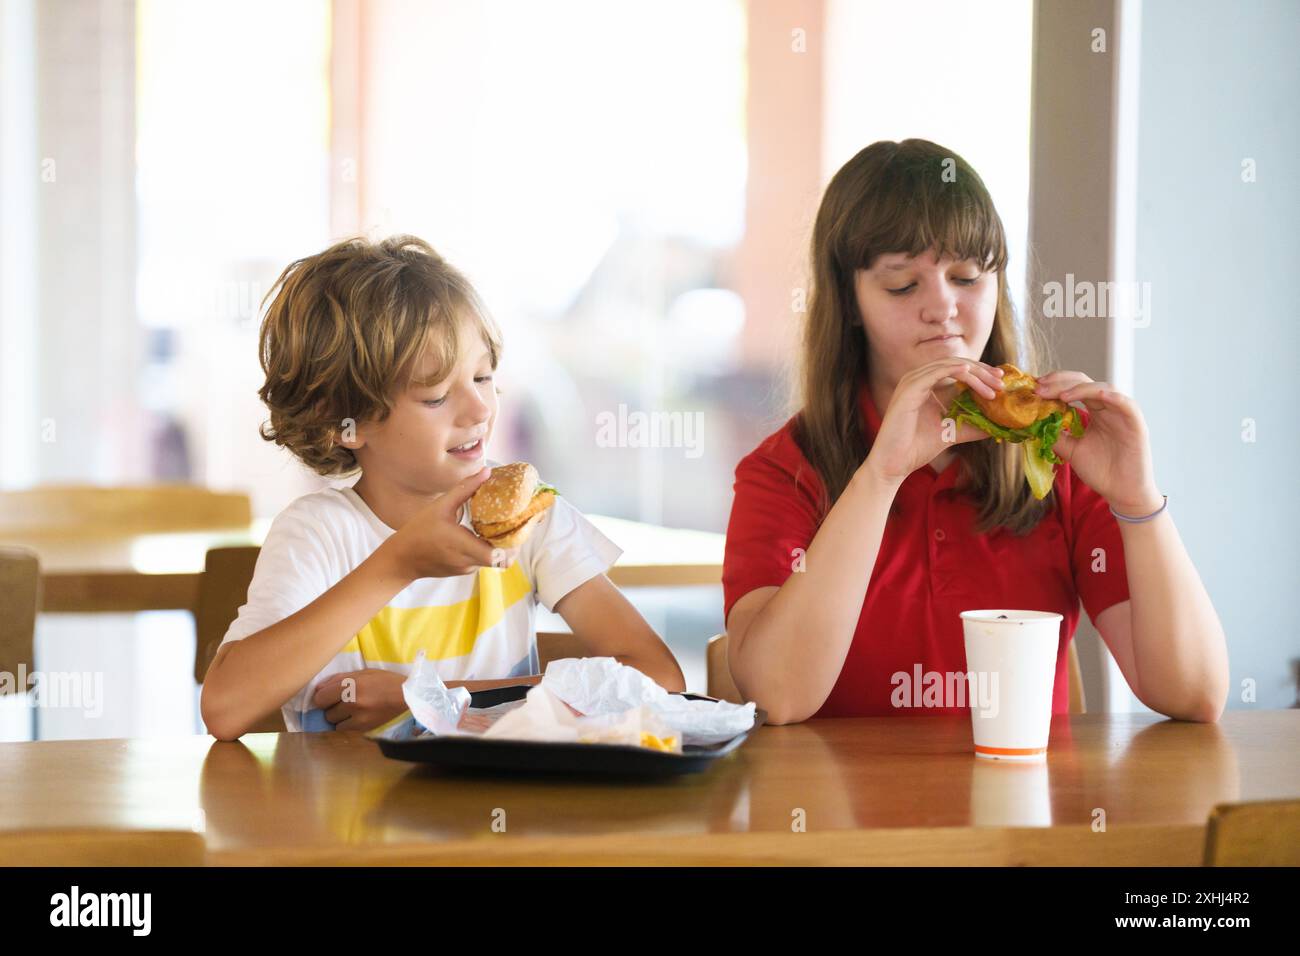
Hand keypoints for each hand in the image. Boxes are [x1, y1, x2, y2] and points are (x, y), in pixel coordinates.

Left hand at [311, 669, 408, 730]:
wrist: (408, 697)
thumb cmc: (385, 681)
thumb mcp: (363, 673)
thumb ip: (339, 678)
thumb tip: (318, 687)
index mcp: (351, 684)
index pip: (320, 697)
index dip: (322, 697)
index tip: (328, 696)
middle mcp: (352, 701)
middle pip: (326, 711)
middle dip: (331, 707)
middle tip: (342, 702)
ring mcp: (358, 716)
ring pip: (333, 722)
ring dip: (338, 717)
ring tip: (351, 710)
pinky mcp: (364, 727)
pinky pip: (344, 729)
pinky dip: (347, 724)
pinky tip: (358, 717)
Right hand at [389, 467, 517, 577]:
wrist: (401, 559)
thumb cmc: (418, 531)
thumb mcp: (440, 506)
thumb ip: (465, 489)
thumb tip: (487, 472)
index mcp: (464, 547)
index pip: (500, 556)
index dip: (514, 545)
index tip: (520, 527)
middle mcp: (469, 563)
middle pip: (502, 558)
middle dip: (512, 542)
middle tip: (518, 522)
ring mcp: (467, 569)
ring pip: (493, 560)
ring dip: (499, 544)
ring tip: (503, 524)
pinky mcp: (463, 570)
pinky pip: (482, 560)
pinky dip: (487, 547)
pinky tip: (485, 533)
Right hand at [862, 358, 1005, 485]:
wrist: (894, 464)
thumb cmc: (917, 448)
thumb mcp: (952, 432)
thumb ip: (971, 424)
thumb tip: (998, 423)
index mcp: (925, 385)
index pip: (957, 370)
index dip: (981, 372)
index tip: (1001, 381)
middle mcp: (917, 379)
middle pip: (956, 364)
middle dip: (982, 371)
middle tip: (1001, 382)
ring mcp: (911, 382)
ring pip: (949, 367)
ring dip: (975, 374)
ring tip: (993, 387)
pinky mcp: (909, 390)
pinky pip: (936, 373)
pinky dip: (955, 371)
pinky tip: (971, 374)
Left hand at [1032, 371, 1161, 512]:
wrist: (1122, 492)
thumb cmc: (1101, 470)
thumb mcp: (1071, 450)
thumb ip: (1056, 435)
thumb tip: (1035, 423)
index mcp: (1094, 411)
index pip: (1074, 388)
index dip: (1054, 384)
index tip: (1034, 388)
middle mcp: (1108, 408)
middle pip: (1085, 382)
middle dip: (1061, 382)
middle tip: (1040, 387)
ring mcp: (1123, 414)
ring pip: (1103, 388)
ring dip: (1081, 388)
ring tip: (1061, 395)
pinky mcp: (1136, 424)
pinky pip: (1126, 404)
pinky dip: (1112, 396)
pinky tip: (1097, 394)